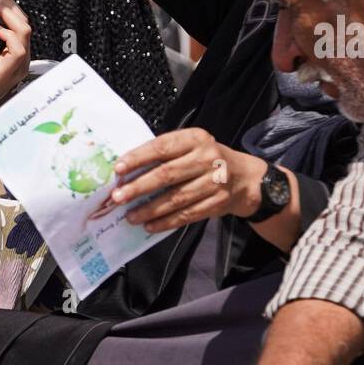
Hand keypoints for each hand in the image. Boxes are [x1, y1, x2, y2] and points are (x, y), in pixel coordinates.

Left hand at [0, 0, 30, 113]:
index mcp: (14, 52)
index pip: (19, 22)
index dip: (7, 4)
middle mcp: (21, 58)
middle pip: (24, 22)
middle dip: (7, 2)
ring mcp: (19, 65)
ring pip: (24, 30)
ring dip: (8, 13)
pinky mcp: (12, 70)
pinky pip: (19, 46)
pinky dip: (9, 33)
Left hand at [109, 129, 267, 232]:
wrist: (246, 178)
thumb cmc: (207, 160)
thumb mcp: (192, 146)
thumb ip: (165, 153)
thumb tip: (127, 171)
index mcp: (196, 138)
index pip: (162, 147)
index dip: (138, 158)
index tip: (118, 169)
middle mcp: (207, 158)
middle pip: (167, 174)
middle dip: (138, 187)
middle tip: (117, 197)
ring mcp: (215, 181)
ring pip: (176, 198)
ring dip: (150, 209)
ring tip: (130, 216)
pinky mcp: (218, 203)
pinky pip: (187, 215)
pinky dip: (166, 222)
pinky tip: (150, 225)